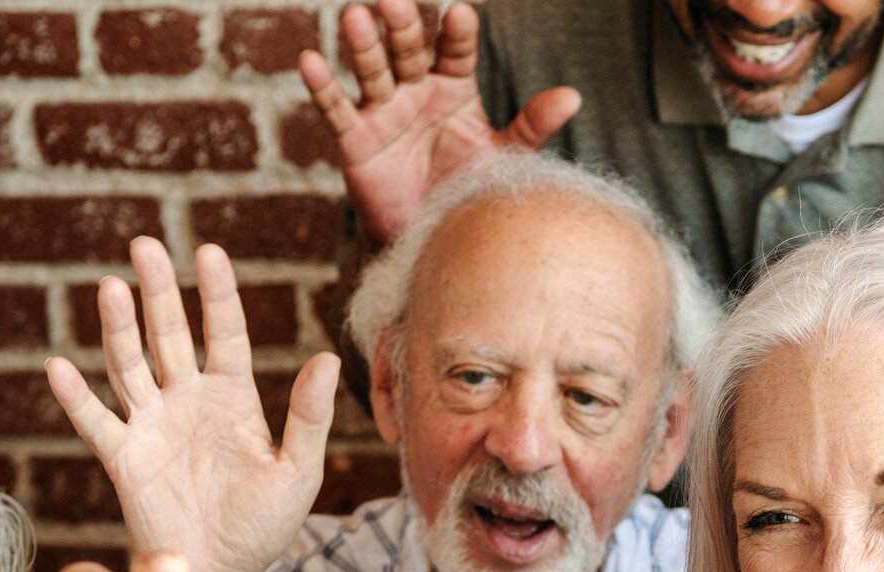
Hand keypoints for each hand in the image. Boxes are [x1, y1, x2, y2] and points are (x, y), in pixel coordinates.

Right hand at [46, 238, 338, 571]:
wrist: (225, 571)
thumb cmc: (266, 523)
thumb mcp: (299, 469)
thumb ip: (309, 416)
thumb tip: (328, 358)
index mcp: (234, 398)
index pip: (225, 333)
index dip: (217, 294)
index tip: (209, 252)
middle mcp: (188, 401)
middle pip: (170, 334)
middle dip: (159, 292)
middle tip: (146, 246)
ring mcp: (153, 425)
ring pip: (130, 364)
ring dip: (119, 328)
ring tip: (112, 288)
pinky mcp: (125, 458)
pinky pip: (96, 422)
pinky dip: (76, 397)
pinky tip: (59, 366)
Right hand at [301, 0, 581, 241]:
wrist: (433, 235)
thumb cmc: (470, 189)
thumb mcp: (504, 157)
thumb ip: (532, 125)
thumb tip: (574, 96)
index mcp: (455, 88)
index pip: (455, 52)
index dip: (456, 34)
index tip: (460, 15)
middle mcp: (416, 90)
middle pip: (408, 50)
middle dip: (402, 26)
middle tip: (395, 0)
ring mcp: (384, 111)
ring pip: (371, 70)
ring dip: (362, 45)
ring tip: (355, 16)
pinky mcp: (355, 138)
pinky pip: (336, 108)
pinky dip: (322, 86)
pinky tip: (309, 60)